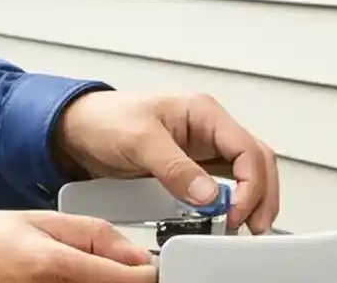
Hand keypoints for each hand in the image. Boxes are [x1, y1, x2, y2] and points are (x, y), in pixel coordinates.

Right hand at [0, 210, 155, 282]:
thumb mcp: (39, 219)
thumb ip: (90, 234)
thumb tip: (133, 253)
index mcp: (57, 265)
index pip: (128, 279)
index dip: (146, 272)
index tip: (150, 265)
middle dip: (121, 275)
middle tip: (107, 260)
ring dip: (102, 278)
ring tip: (71, 261)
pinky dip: (83, 281)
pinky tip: (66, 272)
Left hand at [52, 90, 279, 233]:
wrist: (76, 129)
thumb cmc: (102, 119)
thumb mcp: (138, 140)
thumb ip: (175, 167)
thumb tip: (209, 195)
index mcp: (202, 111)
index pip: (247, 148)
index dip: (252, 183)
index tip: (236, 211)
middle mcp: (207, 128)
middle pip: (256, 161)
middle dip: (261, 195)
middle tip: (251, 225)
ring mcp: (200, 147)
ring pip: (246, 173)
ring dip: (252, 199)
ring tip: (244, 225)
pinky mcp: (190, 165)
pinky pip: (223, 184)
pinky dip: (231, 201)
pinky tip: (226, 217)